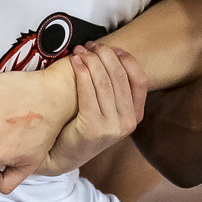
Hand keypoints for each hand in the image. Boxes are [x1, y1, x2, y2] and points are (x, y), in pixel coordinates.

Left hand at [38, 44, 147, 176]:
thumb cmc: (82, 127)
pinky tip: (74, 62)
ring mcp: (112, 127)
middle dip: (104, 55)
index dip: (126, 59)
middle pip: (120, 77)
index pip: (140, 79)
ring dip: (91, 60)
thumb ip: (114, 91)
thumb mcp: (107, 111)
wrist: (61, 156)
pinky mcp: (93, 128)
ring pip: (104, 82)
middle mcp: (128, 122)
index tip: (111, 47)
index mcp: (135, 116)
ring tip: (79, 50)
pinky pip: (88, 92)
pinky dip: (82, 72)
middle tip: (90, 44)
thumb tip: (110, 54)